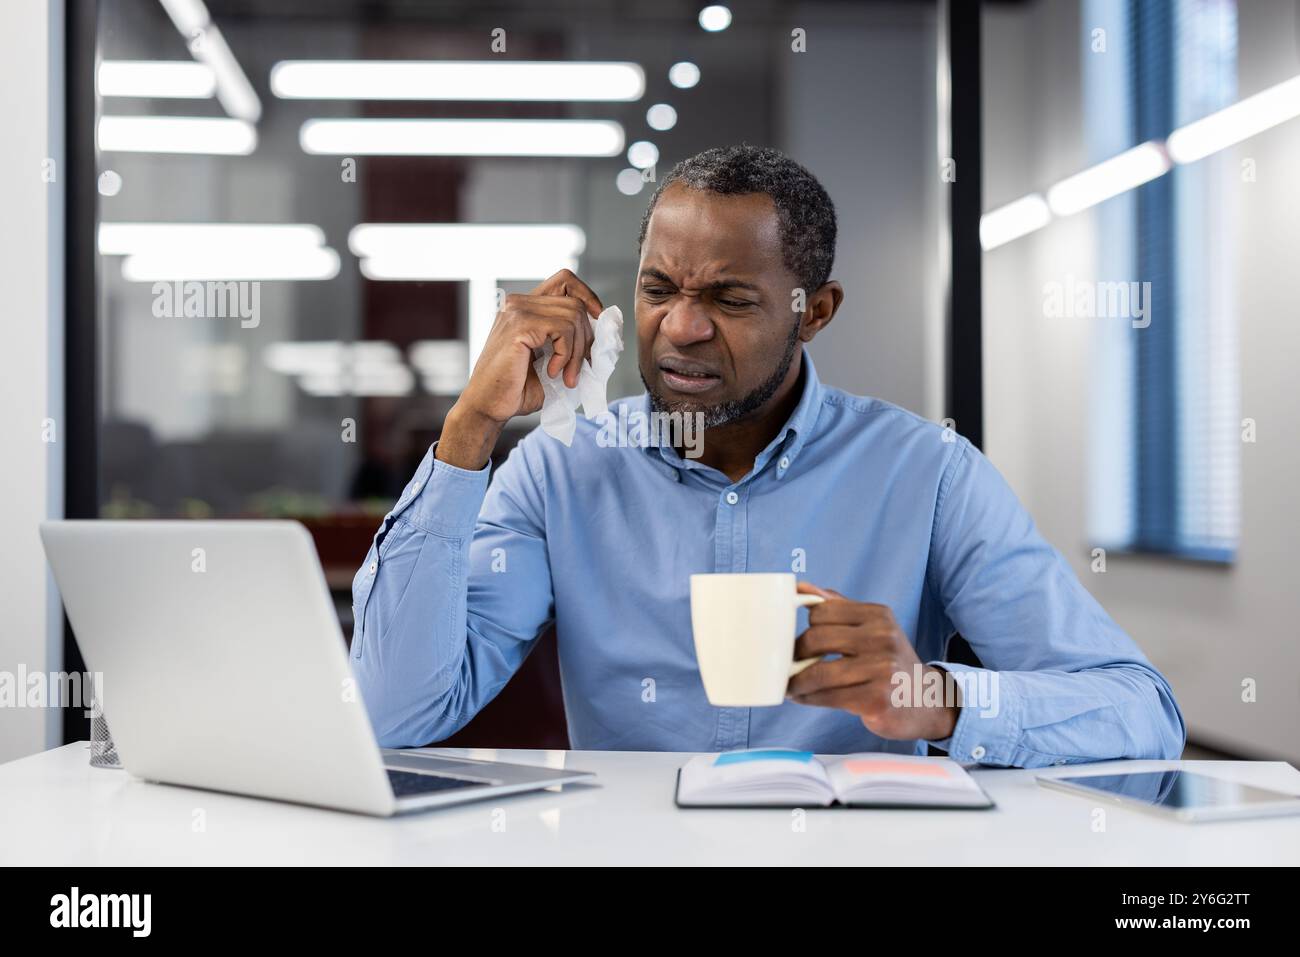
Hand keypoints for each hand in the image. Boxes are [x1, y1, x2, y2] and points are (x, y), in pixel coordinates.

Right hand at [438, 269, 603, 469]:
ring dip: (577, 352)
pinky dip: (565, 354)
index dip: (587, 296)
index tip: (597, 322)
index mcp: (525, 308)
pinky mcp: (519, 325)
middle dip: (586, 339)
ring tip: (566, 377)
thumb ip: (569, 343)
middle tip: (577, 371)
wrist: (487, 407)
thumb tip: (603, 335)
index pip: (564, 281)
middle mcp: (518, 304)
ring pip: (573, 315)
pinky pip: (562, 329)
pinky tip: (552, 372)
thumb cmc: (516, 389)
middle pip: (575, 303)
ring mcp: (517, 311)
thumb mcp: (550, 361)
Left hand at [786, 583, 959, 740]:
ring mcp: (882, 670)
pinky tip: (804, 698)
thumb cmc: (888, 661)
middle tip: (788, 665)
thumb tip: (800, 587)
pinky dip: (808, 698)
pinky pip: (828, 697)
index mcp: (878, 615)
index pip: (821, 612)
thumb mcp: (872, 627)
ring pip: (818, 672)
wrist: (927, 700)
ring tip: (789, 685)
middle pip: (816, 639)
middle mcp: (883, 639)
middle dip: (795, 654)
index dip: (803, 627)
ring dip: (796, 681)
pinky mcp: (877, 700)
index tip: (794, 641)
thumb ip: (837, 607)